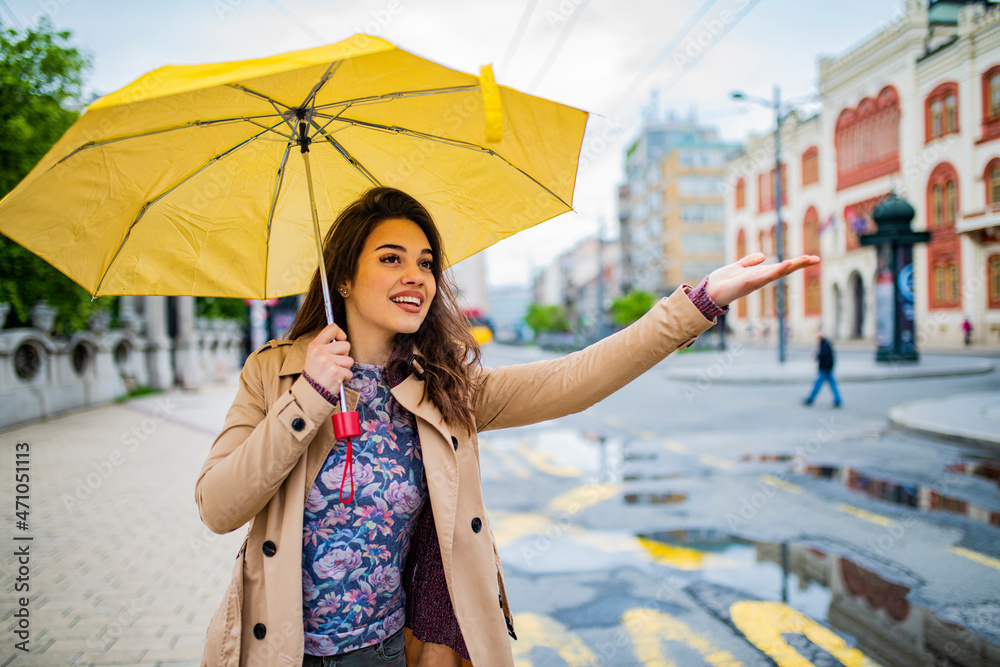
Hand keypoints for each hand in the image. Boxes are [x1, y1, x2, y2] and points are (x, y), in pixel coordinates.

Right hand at [303, 323, 353, 391]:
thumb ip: (326, 346)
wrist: (311, 393)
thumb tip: (342, 337)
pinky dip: (345, 378)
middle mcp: (320, 351)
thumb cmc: (316, 374)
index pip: (332, 328)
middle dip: (344, 355)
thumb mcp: (315, 356)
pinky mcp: (335, 372)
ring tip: (334, 373)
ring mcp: (327, 361)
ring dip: (345, 368)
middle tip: (334, 364)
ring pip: (350, 360)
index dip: (340, 334)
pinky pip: (350, 373)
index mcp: (315, 345)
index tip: (340, 341)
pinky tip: (335, 380)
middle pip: (346, 345)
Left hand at [705, 253, 819, 306]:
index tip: (813, 258)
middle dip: (800, 264)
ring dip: (791, 266)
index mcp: (760, 274)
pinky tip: (786, 264)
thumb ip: (749, 261)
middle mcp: (760, 278)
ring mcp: (755, 281)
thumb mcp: (738, 267)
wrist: (708, 292)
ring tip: (806, 259)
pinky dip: (776, 271)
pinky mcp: (747, 283)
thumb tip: (763, 256)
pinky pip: (764, 276)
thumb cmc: (722, 282)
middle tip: (817, 259)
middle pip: (784, 269)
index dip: (797, 262)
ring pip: (777, 272)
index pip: (782, 266)